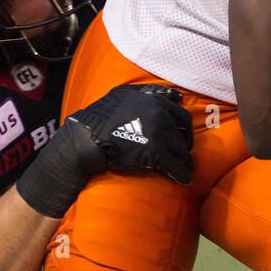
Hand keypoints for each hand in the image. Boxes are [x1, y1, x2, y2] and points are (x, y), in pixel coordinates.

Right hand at [65, 84, 193, 183]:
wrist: (86, 137)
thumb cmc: (101, 116)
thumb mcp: (125, 94)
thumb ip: (150, 91)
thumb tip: (177, 96)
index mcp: (157, 102)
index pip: (183, 117)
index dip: (184, 130)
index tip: (181, 138)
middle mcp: (161, 116)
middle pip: (183, 135)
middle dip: (183, 147)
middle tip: (180, 155)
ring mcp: (159, 135)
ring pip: (181, 152)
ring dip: (184, 162)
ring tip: (183, 169)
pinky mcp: (155, 154)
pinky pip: (175, 167)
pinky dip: (182, 174)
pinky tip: (183, 180)